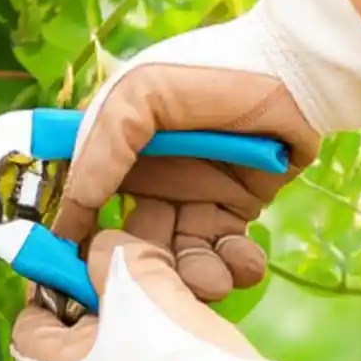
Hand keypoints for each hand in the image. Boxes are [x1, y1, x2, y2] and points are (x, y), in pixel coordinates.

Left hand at [12, 230, 317, 360]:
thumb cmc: (181, 360)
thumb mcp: (144, 286)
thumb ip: (116, 256)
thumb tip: (104, 247)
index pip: (30, 320)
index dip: (57, 287)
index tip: (87, 270)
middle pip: (76, 347)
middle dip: (107, 316)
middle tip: (142, 297)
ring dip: (137, 349)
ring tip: (176, 332)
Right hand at [53, 0, 360, 300]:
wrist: (293, 72)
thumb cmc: (207, 73)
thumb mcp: (136, 98)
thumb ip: (99, 154)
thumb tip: (68, 218)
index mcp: (117, 152)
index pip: (86, 203)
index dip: (78, 238)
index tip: (75, 272)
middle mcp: (150, 179)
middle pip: (132, 242)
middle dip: (141, 271)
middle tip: (152, 288)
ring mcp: (193, 196)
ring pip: (179, 256)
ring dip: (191, 277)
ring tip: (208, 280)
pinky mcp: (237, 208)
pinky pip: (225, 253)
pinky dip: (233, 266)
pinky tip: (241, 260)